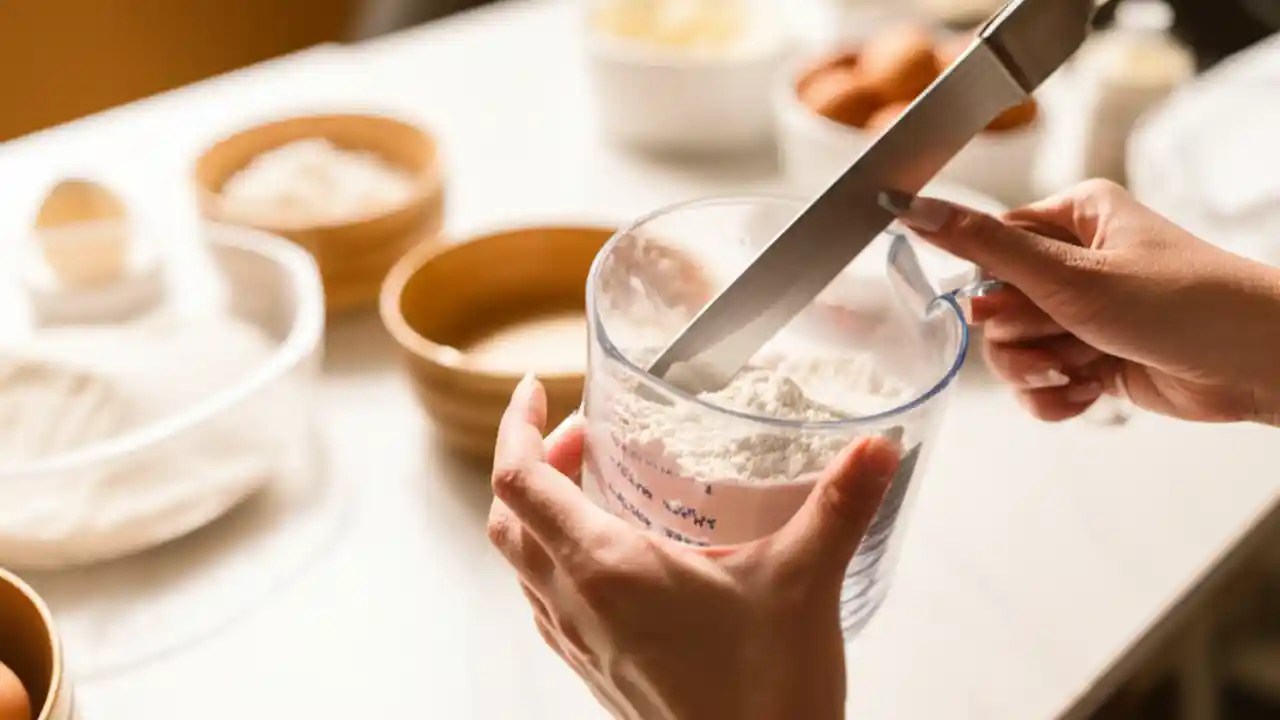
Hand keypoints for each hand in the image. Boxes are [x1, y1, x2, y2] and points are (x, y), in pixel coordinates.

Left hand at [487, 375, 898, 719]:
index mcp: (605, 568)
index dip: (515, 427)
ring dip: (539, 513)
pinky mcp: (595, 672)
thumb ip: (840, 505)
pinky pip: (544, 603)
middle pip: (508, 520)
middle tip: (581, 434)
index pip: (518, 482)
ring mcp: (578, 644)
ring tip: (593, 483)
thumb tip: (880, 446)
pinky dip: (555, 561)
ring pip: (520, 565)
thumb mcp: (803, 582)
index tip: (535, 390)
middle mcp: (575, 605)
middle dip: (531, 463)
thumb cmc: (768, 695)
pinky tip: (613, 556)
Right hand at [884, 180, 1279, 424]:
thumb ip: (984, 247)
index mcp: (1073, 218)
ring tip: (1079, 370)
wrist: (1255, 363)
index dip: (987, 288)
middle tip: (1058, 338)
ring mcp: (1085, 313)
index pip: (988, 247)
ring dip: (1038, 372)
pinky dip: (1056, 396)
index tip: (1003, 309)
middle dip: (1019, 339)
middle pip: (995, 309)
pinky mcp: (1094, 358)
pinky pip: (1041, 383)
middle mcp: (1077, 262)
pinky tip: (1088, 392)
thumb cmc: (1183, 302)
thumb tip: (915, 208)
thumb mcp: (1068, 273)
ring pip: (1013, 352)